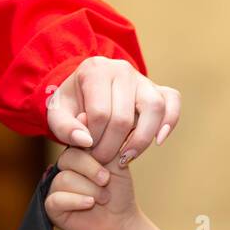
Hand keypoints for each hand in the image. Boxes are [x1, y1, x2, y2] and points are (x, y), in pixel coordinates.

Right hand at [45, 146, 138, 229]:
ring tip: (103, 197)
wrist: (121, 222)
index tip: (105, 156)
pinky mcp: (51, 207)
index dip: (90, 147)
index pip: (75, 141)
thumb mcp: (117, 162)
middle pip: (68, 158)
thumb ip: (104, 141)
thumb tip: (86, 115)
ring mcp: (55, 187)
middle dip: (92, 169)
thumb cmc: (119, 192)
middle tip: (106, 179)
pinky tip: (90, 203)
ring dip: (90, 189)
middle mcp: (63, 169)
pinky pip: (57, 198)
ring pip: (64, 179)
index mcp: (77, 155)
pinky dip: (77, 200)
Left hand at [46, 56, 181, 164]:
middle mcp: (122, 69)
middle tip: (102, 159)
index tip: (87, 150)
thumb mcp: (57, 113)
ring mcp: (143, 78)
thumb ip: (64, 128)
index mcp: (95, 70)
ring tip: (127, 157)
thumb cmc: (72, 103)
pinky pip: (172, 101)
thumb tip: (86, 141)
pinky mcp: (159, 88)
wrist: (86, 90)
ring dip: (141, 139)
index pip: (99, 113)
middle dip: (112, 146)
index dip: (94, 139)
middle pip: (124, 116)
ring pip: (153, 108)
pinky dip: (170, 121)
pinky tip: (158, 141)